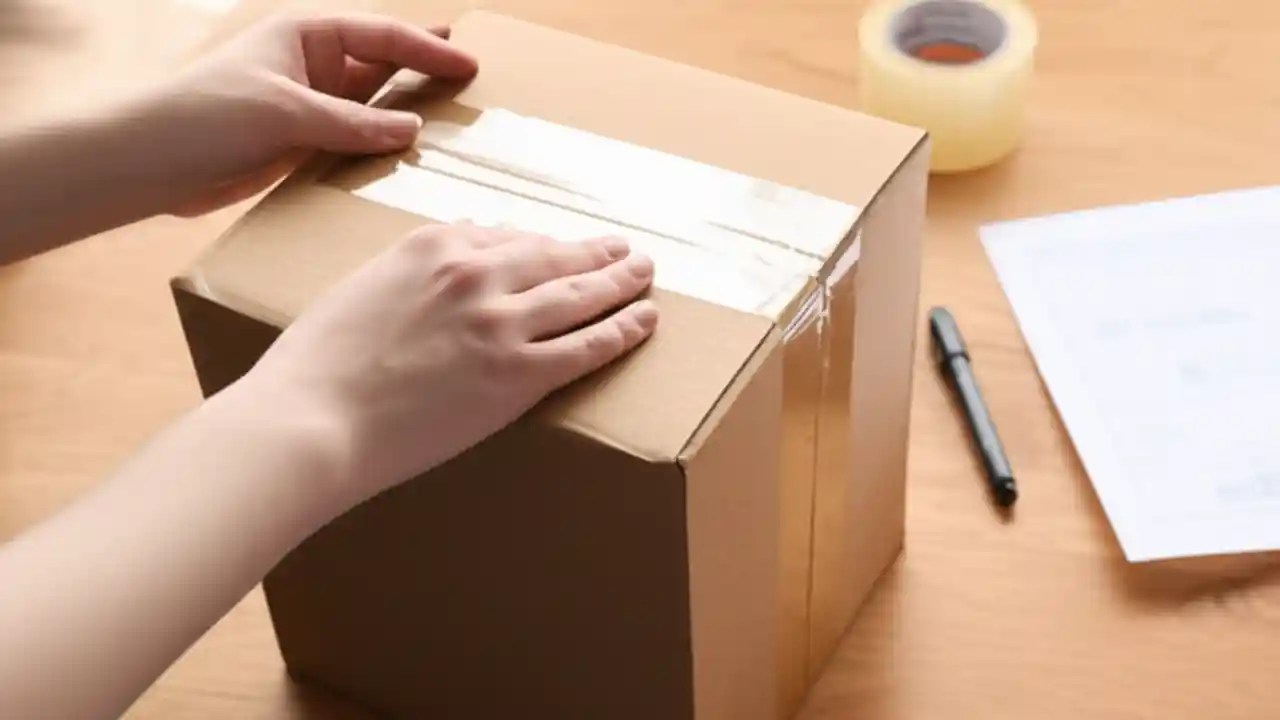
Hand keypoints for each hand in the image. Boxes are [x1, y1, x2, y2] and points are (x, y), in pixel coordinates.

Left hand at [150, 13, 476, 215]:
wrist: (151, 162)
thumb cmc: (206, 116)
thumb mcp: (287, 112)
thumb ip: (353, 121)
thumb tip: (411, 129)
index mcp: (304, 36)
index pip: (380, 35)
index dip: (427, 48)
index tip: (468, 64)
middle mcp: (310, 65)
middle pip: (381, 64)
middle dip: (424, 70)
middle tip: (473, 80)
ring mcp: (306, 105)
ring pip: (371, 105)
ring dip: (406, 112)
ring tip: (453, 121)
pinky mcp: (299, 144)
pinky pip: (353, 141)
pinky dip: (380, 147)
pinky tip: (407, 158)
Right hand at [243, 223, 658, 507]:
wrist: (313, 417)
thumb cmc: (318, 363)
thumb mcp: (360, 287)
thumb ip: (409, 268)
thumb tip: (446, 253)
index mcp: (432, 246)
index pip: (505, 237)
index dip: (540, 245)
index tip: (557, 249)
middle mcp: (476, 273)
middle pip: (553, 256)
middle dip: (594, 252)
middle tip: (623, 251)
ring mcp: (501, 323)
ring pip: (581, 293)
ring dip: (621, 282)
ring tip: (644, 276)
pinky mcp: (519, 374)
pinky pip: (587, 345)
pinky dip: (623, 331)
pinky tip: (644, 322)